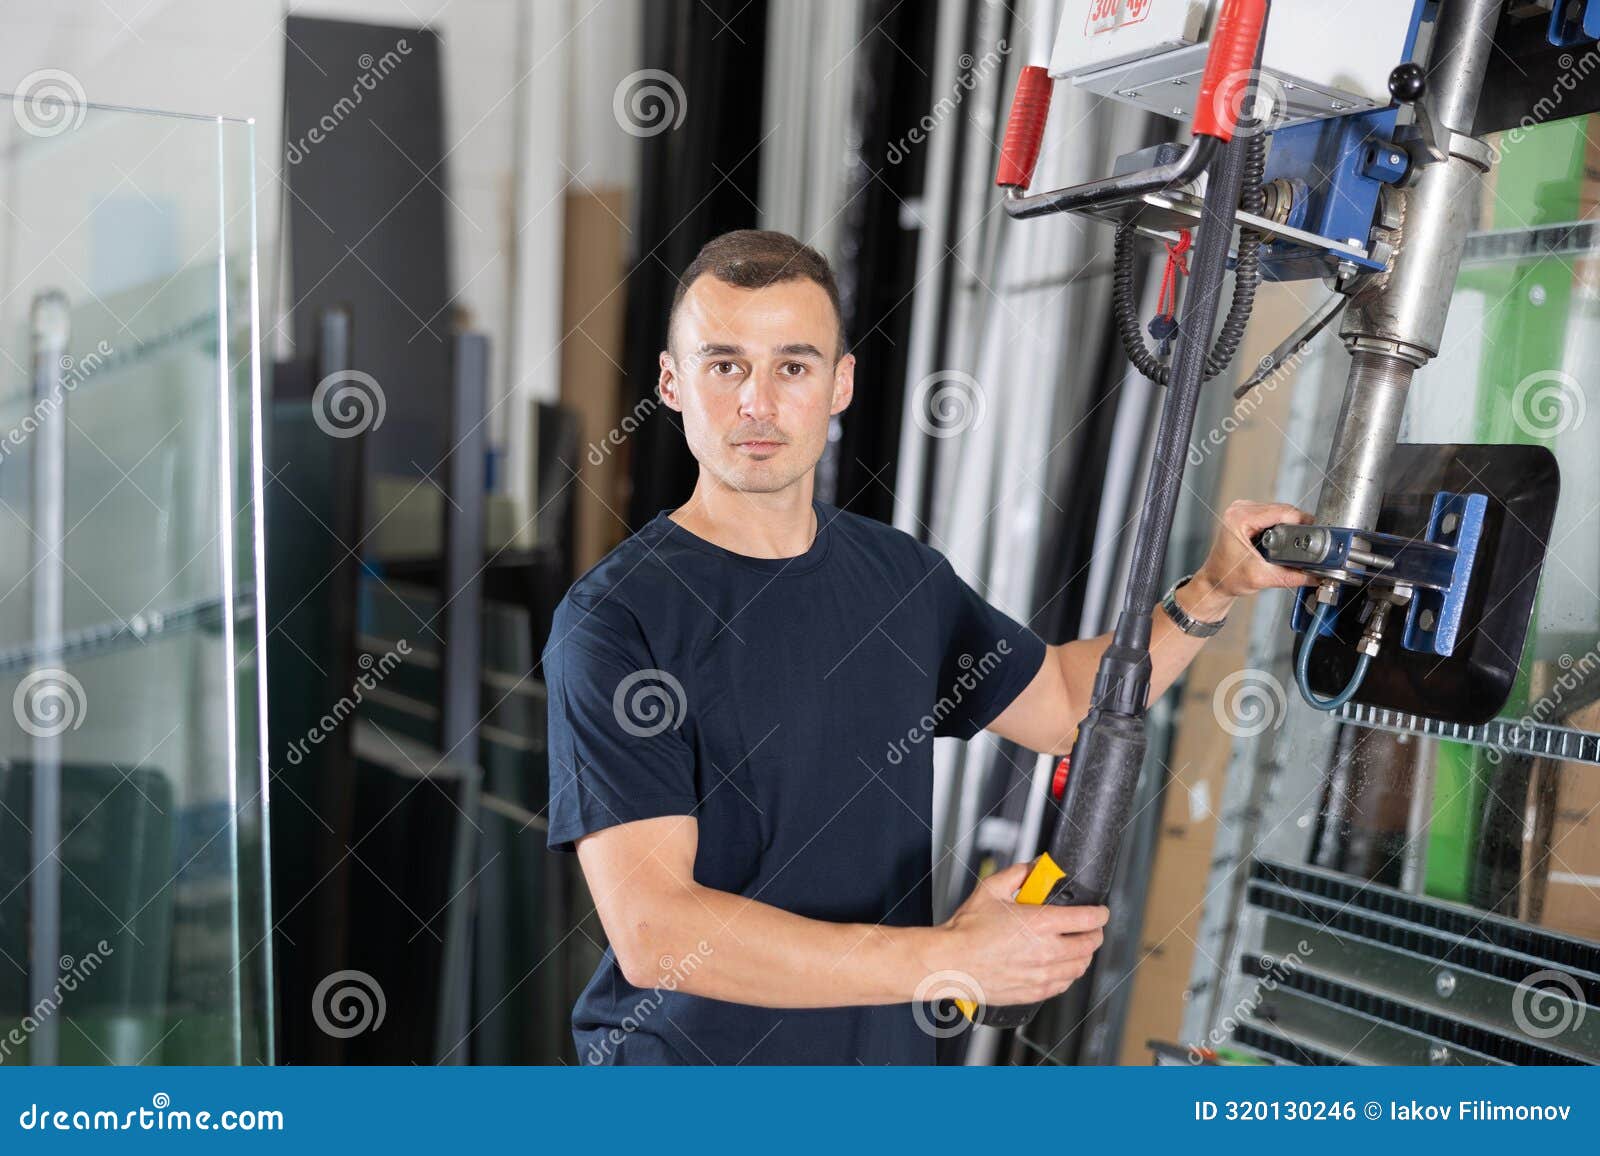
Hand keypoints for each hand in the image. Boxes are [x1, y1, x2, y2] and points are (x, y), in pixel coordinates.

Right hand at [925, 861, 1107, 1007]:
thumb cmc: (967, 929)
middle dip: (1094, 934)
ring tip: (1077, 946)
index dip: (1100, 913)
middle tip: (1089, 928)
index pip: (1089, 919)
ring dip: (1083, 955)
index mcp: (1041, 923)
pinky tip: (1060, 966)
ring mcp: (1042, 975)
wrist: (951, 962)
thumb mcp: (992, 889)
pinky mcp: (1034, 992)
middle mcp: (1047, 951)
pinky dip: (1068, 974)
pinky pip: (1064, 985)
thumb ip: (1019, 873)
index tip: (1100, 911)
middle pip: (1090, 945)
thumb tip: (1036, 866)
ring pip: (1080, 967)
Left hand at [1186, 500, 1315, 620]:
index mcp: (1239, 518)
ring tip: (1295, 541)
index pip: (1282, 512)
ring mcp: (1241, 510)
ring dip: (1290, 525)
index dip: (1302, 522)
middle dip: (1298, 525)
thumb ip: (1292, 576)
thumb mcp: (1262, 578)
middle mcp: (1239, 510)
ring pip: (1278, 511)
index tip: (1314, 533)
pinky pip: (1271, 514)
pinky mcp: (1245, 515)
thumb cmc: (1227, 577)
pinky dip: (1281, 525)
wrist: (1214, 581)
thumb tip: (1315, 574)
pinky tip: (1284, 537)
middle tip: (1308, 541)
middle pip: (1282, 509)